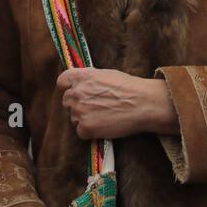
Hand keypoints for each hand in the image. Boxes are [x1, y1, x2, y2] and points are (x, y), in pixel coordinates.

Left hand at [57, 68, 178, 139]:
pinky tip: (104, 126)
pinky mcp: (85, 128)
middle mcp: (77, 93)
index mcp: (82, 77)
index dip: (68, 87)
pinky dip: (90, 132)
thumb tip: (82, 84)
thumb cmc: (130, 88)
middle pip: (67, 101)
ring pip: (74, 118)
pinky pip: (81, 132)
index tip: (75, 91)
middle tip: (95, 107)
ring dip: (84, 119)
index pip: (62, 81)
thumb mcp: (107, 74)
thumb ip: (90, 78)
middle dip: (78, 104)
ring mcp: (79, 111)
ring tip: (104, 116)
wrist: (143, 103)